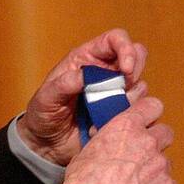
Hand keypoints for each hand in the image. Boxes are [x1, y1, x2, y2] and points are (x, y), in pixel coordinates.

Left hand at [18, 28, 148, 166]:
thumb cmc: (43, 114)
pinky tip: (102, 127)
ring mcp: (116, 92)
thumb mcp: (46, 98)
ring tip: (101, 114)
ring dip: (127, 99)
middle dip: (135, 70)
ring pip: (140, 86)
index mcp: (87, 58)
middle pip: (137, 56)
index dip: (126, 48)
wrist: (47, 144)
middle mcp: (106, 71)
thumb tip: (84, 76)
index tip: (126, 69)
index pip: (115, 39)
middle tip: (124, 87)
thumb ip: (63, 84)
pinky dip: (125, 118)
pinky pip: (137, 110)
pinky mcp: (121, 113)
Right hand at [59, 95, 174, 183]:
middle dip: (157, 142)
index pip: (152, 106)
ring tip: (138, 182)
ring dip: (156, 168)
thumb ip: (106, 139)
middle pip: (165, 132)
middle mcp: (147, 141)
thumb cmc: (84, 183)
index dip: (150, 114)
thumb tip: (106, 139)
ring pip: (166, 161)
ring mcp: (160, 164)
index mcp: (126, 126)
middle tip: (142, 154)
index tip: (147, 121)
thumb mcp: (88, 149)